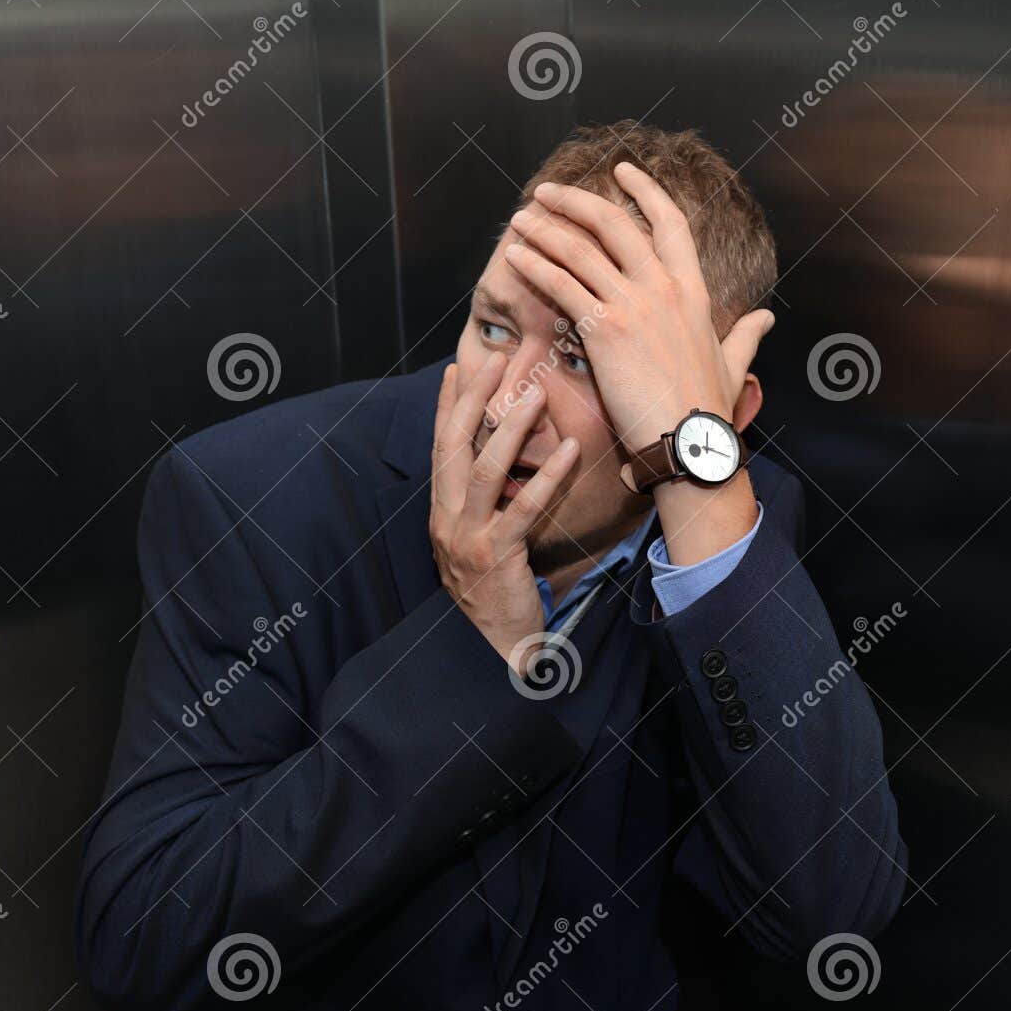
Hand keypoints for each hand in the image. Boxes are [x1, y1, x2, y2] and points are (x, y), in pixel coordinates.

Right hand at [429, 356, 579, 674]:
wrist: (493, 649)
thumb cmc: (496, 592)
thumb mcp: (481, 542)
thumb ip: (487, 504)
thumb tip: (504, 462)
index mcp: (442, 512)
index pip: (441, 447)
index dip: (447, 406)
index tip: (458, 369)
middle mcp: (447, 519)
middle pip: (453, 447)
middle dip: (471, 401)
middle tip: (493, 361)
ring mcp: (467, 538)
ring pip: (485, 470)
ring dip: (510, 427)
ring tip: (534, 393)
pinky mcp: (497, 557)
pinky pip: (523, 509)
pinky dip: (547, 477)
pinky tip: (569, 450)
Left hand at [502, 162, 774, 452]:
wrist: (691, 445)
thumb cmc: (709, 411)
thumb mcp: (734, 364)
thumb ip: (747, 334)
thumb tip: (766, 317)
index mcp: (694, 292)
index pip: (671, 223)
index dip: (645, 191)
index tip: (622, 171)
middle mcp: (664, 289)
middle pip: (615, 223)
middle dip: (575, 200)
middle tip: (547, 192)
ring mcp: (634, 306)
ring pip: (580, 249)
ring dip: (545, 229)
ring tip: (521, 219)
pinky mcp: (605, 330)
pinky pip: (562, 285)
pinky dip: (535, 266)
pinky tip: (515, 256)